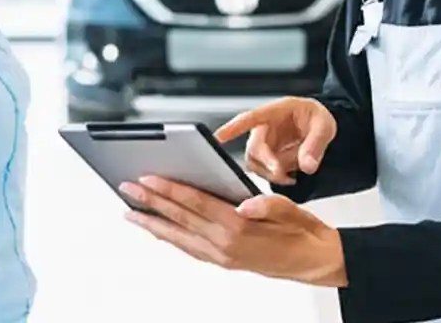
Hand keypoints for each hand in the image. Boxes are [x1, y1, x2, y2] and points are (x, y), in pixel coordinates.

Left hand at [119, 177, 347, 286]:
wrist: (314, 261)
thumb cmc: (302, 232)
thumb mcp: (291, 211)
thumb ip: (267, 205)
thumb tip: (246, 203)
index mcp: (240, 227)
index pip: (196, 203)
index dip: (170, 189)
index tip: (148, 178)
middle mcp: (225, 245)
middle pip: (180, 218)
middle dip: (150, 202)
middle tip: (126, 188)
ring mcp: (222, 256)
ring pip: (178, 237)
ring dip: (152, 224)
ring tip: (130, 212)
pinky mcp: (223, 262)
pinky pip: (188, 249)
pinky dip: (170, 238)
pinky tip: (158, 231)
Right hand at [215, 97, 336, 184]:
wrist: (318, 127)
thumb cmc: (318, 118)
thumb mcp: (324, 126)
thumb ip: (315, 145)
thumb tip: (308, 166)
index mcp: (276, 112)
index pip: (251, 118)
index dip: (233, 127)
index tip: (218, 137)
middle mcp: (264, 127)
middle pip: (253, 148)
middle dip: (266, 163)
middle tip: (282, 174)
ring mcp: (263, 143)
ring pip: (254, 163)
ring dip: (269, 173)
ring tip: (290, 177)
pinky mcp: (266, 157)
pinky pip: (262, 170)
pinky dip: (274, 178)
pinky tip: (290, 178)